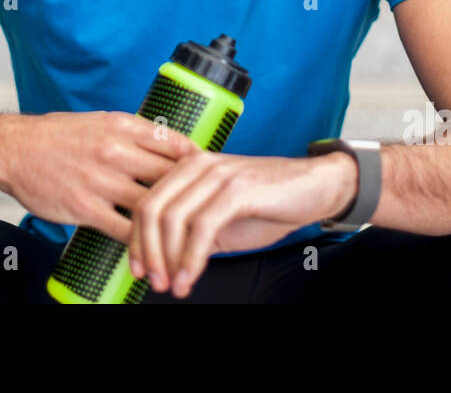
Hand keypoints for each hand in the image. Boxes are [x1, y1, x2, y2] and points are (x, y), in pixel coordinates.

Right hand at [0, 110, 201, 242]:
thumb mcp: (100, 121)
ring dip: (173, 225)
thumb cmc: (57, 136)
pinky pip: (125, 230)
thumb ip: (133, 133)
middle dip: (192, 196)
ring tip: (191, 238)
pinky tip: (156, 249)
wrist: (12, 149)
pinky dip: (144, 242)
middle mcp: (115, 151)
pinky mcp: (85, 208)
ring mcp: (100, 181)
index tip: (212, 176)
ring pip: (152, 206)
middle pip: (170, 176)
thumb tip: (167, 143)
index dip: (199, 164)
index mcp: (122, 126)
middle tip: (210, 210)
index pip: (175, 144)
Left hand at [127, 150, 356, 296]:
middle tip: (154, 281)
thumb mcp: (220, 220)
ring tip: (173, 285)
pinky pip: (202, 227)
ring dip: (168, 259)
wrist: (314, 187)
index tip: (138, 270)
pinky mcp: (238, 189)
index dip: (135, 240)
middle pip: (151, 208)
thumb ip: (190, 233)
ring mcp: (218, 174)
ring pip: (172, 218)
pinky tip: (191, 277)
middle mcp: (198, 165)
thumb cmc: (268, 203)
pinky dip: (192, 258)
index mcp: (188, 168)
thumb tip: (161, 262)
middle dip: (146, 252)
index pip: (146, 203)